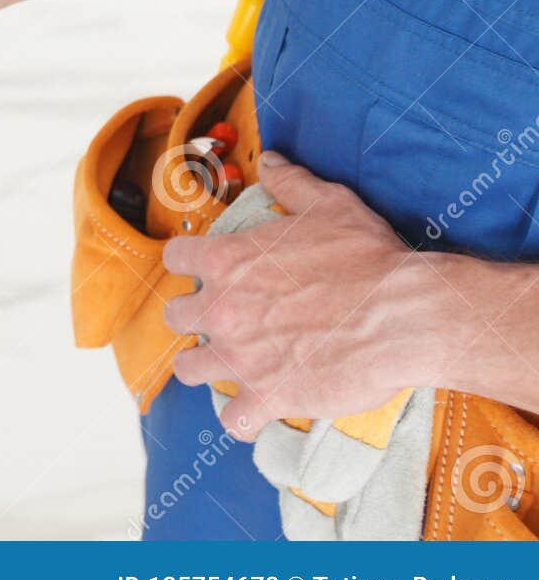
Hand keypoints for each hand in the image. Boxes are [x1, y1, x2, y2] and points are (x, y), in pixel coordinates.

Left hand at [162, 153, 430, 438]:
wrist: (405, 314)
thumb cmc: (369, 256)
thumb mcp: (328, 205)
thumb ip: (290, 182)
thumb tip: (271, 159)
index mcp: (227, 260)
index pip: (175, 257)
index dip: (189, 263)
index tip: (204, 270)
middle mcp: (222, 308)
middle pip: (175, 316)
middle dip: (194, 317)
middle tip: (222, 320)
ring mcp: (240, 356)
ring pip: (188, 369)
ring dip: (204, 366)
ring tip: (228, 364)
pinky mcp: (267, 396)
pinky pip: (232, 420)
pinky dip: (242, 418)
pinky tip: (256, 409)